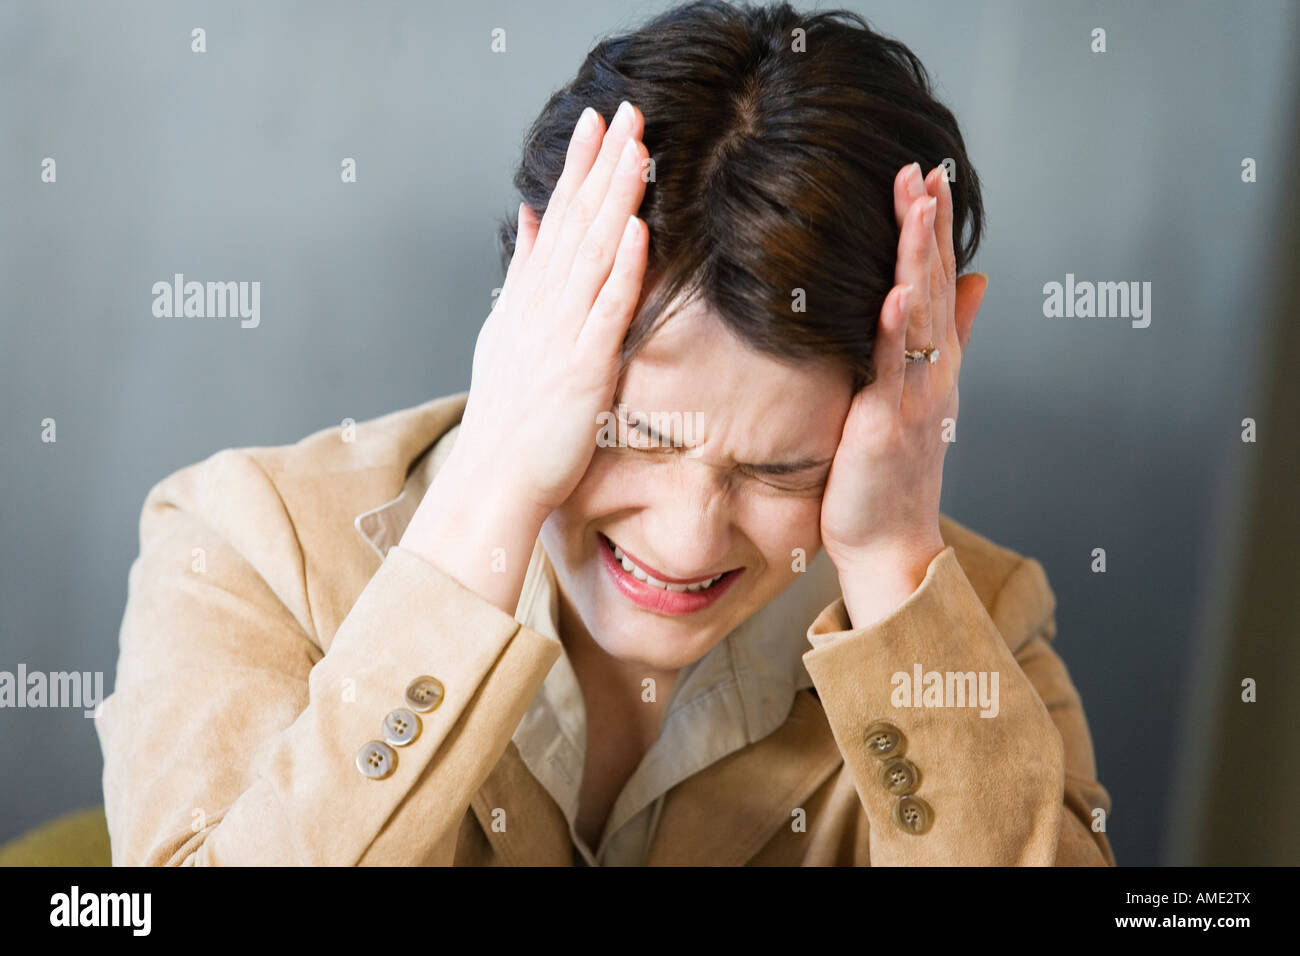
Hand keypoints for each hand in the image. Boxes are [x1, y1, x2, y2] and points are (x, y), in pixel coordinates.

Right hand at [454, 100, 650, 511]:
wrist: (493, 477)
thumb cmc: (506, 416)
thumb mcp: (505, 331)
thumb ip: (524, 273)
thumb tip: (530, 217)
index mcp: (529, 299)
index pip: (557, 218)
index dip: (578, 167)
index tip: (595, 121)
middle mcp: (542, 307)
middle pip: (576, 223)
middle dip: (601, 163)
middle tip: (626, 110)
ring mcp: (561, 335)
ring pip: (592, 254)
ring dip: (614, 200)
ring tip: (636, 149)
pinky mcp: (582, 368)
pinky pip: (605, 310)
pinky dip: (621, 269)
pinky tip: (637, 230)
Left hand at [819, 162, 987, 627]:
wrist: (891, 541)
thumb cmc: (895, 472)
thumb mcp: (922, 393)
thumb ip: (948, 338)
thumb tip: (976, 282)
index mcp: (936, 361)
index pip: (938, 280)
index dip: (933, 229)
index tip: (925, 175)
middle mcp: (934, 371)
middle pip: (936, 286)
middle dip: (929, 227)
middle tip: (922, 168)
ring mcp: (917, 394)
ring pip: (922, 315)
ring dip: (921, 260)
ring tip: (918, 207)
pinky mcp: (891, 422)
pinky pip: (896, 369)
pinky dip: (900, 330)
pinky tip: (899, 293)